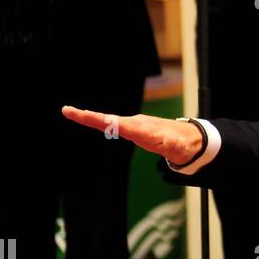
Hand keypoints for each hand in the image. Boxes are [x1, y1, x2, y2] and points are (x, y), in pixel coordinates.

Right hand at [62, 106, 204, 164]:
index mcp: (143, 129)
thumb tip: (172, 144)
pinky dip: (99, 121)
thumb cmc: (183, 144)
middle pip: (108, 119)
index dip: (98, 120)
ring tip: (73, 113)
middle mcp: (137, 123)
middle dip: (88, 116)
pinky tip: (89, 119)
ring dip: (91, 117)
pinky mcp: (135, 128)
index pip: (116, 124)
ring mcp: (135, 125)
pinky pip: (114, 124)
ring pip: (109, 120)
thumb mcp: (179, 147)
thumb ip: (173, 145)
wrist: (191, 139)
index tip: (80, 114)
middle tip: (67, 111)